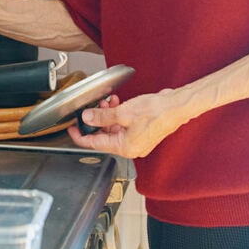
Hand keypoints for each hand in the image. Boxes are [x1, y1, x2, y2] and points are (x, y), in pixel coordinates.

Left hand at [66, 90, 193, 158]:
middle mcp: (130, 147)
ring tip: (106, 101)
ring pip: (113, 130)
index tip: (71, 128)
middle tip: (90, 108)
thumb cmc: (156, 112)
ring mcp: (136, 141)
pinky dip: (117, 115)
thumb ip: (102, 117)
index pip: (94, 144)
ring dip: (106, 115)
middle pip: (103, 137)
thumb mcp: (123, 113)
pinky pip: (123, 126)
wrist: (176, 106)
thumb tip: (87, 119)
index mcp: (125, 147)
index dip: (80, 136)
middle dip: (96, 120)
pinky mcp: (141, 133)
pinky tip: (116, 103)